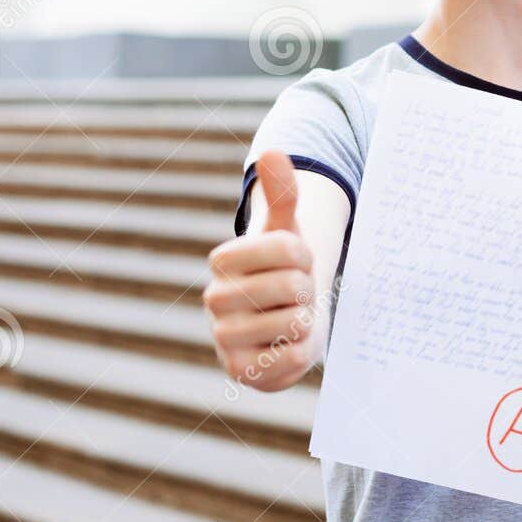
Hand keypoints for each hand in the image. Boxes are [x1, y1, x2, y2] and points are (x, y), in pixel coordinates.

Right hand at [203, 150, 318, 390]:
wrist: (285, 323)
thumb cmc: (285, 272)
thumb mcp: (287, 231)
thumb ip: (281, 194)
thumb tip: (272, 151)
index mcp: (223, 260)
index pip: (287, 248)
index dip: (304, 256)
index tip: (294, 262)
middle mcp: (215, 298)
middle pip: (292, 286)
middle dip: (307, 290)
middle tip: (295, 295)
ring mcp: (223, 336)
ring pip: (294, 321)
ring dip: (304, 320)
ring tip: (289, 318)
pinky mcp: (238, 371)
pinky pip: (290, 358)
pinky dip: (300, 351)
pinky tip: (285, 345)